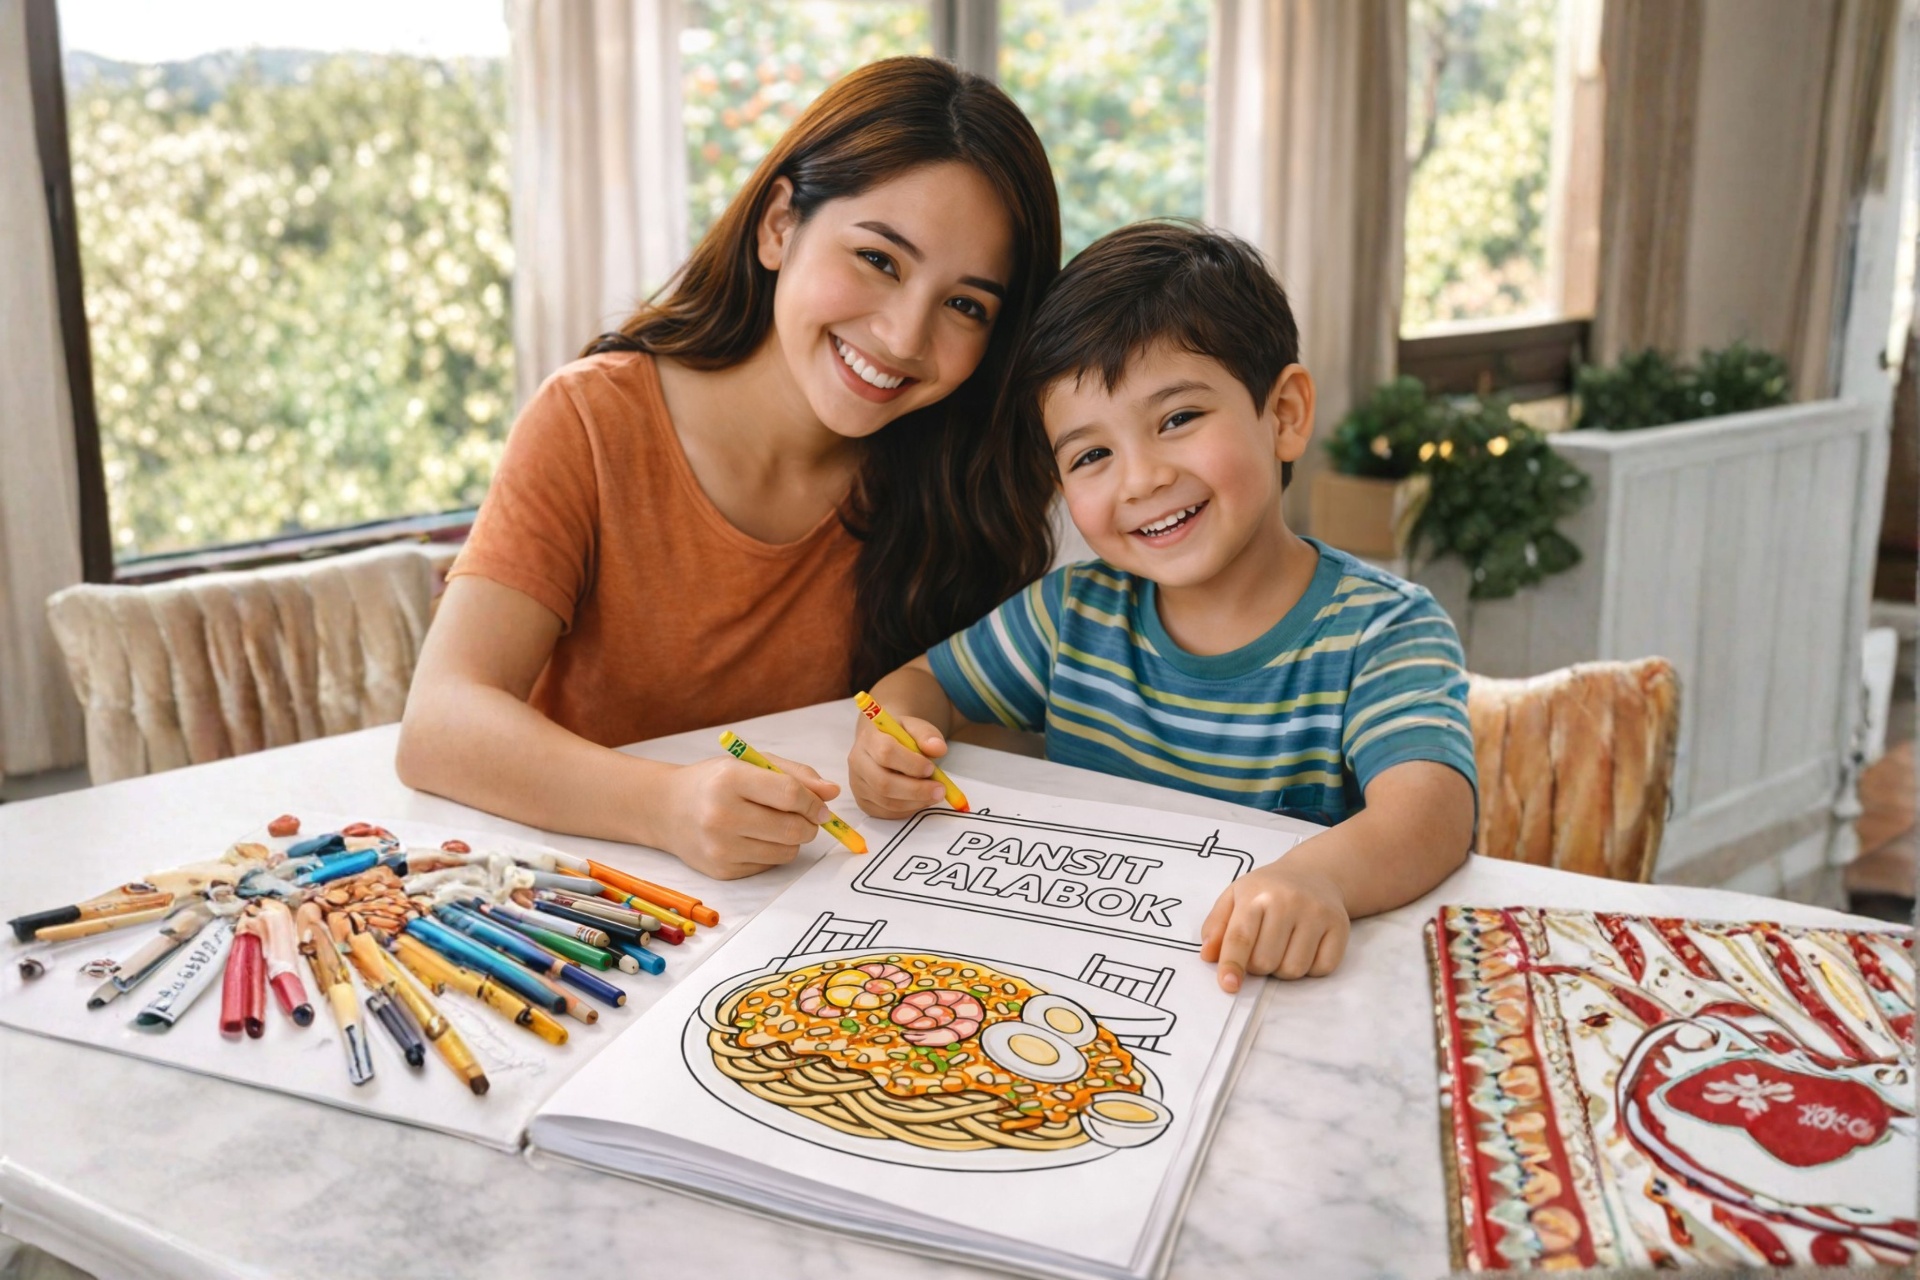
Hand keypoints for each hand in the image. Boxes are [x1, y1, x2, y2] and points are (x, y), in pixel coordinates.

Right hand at [655, 755, 838, 879]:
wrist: (666, 809)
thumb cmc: (714, 782)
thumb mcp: (751, 765)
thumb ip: (795, 775)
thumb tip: (832, 792)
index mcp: (730, 780)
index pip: (789, 794)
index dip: (814, 802)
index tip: (821, 805)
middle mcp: (721, 815)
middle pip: (792, 828)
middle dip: (810, 824)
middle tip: (806, 817)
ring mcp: (720, 848)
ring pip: (786, 852)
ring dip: (793, 840)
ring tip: (776, 825)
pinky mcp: (722, 871)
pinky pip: (769, 865)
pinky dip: (772, 852)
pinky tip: (754, 838)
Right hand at [848, 713, 947, 818]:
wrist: (882, 742)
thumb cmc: (900, 735)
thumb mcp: (915, 726)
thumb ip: (927, 735)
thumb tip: (939, 749)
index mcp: (869, 738)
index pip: (886, 752)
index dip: (911, 764)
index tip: (931, 768)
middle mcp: (857, 762)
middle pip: (883, 782)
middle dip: (915, 790)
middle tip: (940, 790)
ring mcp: (857, 784)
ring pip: (885, 801)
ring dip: (915, 802)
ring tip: (934, 795)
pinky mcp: (863, 802)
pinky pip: (886, 812)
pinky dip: (908, 810)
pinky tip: (921, 801)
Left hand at [1199, 859, 1349, 990]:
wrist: (1315, 873)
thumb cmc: (1269, 889)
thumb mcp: (1234, 897)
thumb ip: (1216, 926)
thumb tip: (1208, 955)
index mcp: (1256, 894)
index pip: (1240, 937)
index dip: (1232, 965)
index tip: (1228, 985)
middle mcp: (1288, 901)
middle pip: (1265, 962)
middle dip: (1258, 966)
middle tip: (1261, 948)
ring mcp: (1317, 913)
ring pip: (1293, 969)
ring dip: (1282, 969)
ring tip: (1282, 947)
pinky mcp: (1339, 926)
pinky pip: (1321, 969)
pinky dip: (1310, 968)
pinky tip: (1305, 947)